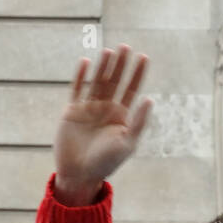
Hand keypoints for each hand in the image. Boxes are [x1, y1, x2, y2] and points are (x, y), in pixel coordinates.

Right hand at [53, 45, 152, 205]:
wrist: (79, 175)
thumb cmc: (106, 163)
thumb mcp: (127, 143)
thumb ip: (138, 122)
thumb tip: (150, 99)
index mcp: (121, 116)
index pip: (131, 89)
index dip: (137, 73)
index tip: (144, 57)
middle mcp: (105, 109)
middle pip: (115, 81)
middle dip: (121, 65)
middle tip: (126, 47)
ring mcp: (88, 108)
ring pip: (97, 82)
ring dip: (103, 67)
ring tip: (109, 51)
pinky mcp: (72, 111)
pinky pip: (77, 89)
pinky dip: (81, 76)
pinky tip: (86, 62)